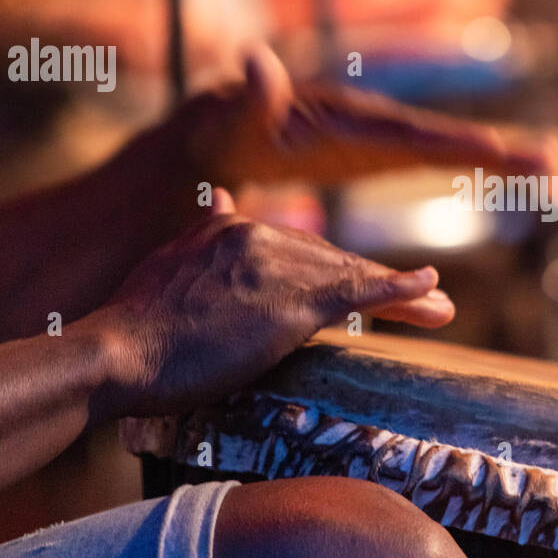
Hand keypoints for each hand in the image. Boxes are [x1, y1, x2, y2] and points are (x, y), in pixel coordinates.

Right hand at [90, 189, 452, 417]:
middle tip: (427, 297)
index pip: (297, 248)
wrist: (116, 354)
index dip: (335, 267)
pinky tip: (433, 289)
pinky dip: (402, 290)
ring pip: (352, 276)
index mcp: (226, 229)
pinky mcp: (292, 301)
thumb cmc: (134, 330)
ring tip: (441, 307)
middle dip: (377, 280)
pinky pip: (360, 292)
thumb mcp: (167, 269)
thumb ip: (201, 241)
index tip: (362, 279)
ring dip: (403, 292)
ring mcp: (276, 265)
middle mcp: (255, 235)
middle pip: (332, 259)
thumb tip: (223, 203)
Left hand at [179, 44, 553, 185]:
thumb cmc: (219, 135)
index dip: (455, 147)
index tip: (501, 154)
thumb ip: (249, 99)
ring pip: (439, 145)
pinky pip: (422, 155)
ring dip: (492, 155)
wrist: (209, 137)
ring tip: (545, 167)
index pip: (409, 137)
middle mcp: (366, 120)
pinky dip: (463, 159)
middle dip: (497, 152)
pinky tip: (495, 164)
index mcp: (343, 120)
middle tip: (554, 164)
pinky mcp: (366, 150)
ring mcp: (369, 135)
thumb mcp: (231, 122)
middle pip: (441, 138)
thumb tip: (257, 60)